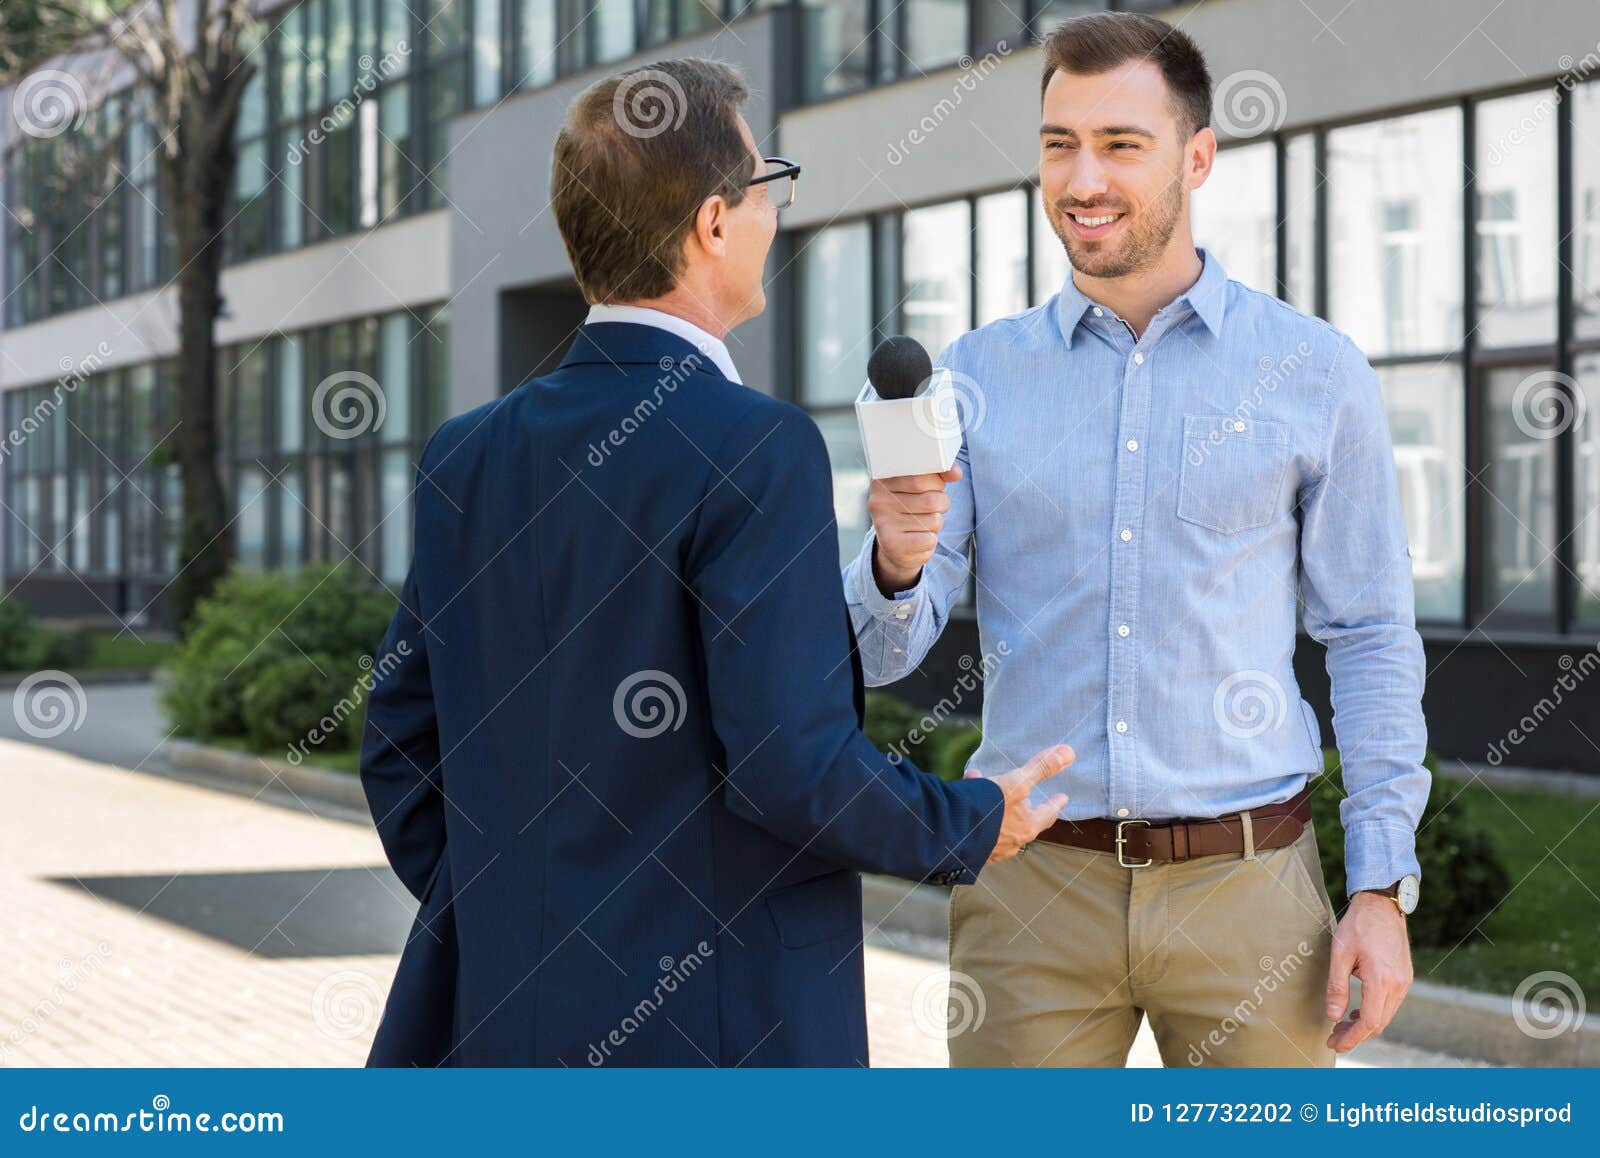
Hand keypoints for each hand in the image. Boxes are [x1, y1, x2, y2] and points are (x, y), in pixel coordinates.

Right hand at [868, 465, 961, 595]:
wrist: (895, 546)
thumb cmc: (912, 509)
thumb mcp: (922, 487)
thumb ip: (939, 474)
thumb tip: (955, 472)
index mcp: (882, 480)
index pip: (921, 476)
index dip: (937, 482)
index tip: (936, 485)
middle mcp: (878, 501)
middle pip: (931, 499)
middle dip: (941, 503)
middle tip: (932, 507)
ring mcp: (883, 523)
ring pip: (933, 520)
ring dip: (936, 523)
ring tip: (921, 523)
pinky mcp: (892, 544)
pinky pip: (929, 539)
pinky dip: (931, 540)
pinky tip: (917, 538)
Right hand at [964, 744, 1073, 864]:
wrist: (947, 833)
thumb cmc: (986, 808)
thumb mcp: (1016, 782)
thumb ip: (1041, 768)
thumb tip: (1069, 752)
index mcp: (1027, 827)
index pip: (1048, 813)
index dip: (1055, 804)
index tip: (1062, 797)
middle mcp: (1012, 841)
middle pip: (1025, 822)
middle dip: (1024, 806)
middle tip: (1027, 798)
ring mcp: (991, 848)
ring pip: (1000, 825)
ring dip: (996, 807)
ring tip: (981, 785)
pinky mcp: (971, 850)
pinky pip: (979, 830)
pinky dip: (977, 816)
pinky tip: (963, 807)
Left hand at [1324, 890, 1413, 1052]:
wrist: (1382, 905)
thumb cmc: (1358, 926)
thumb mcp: (1340, 953)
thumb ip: (1336, 986)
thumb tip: (1333, 1016)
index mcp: (1381, 980)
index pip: (1369, 1022)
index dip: (1352, 1038)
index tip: (1335, 1044)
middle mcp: (1398, 985)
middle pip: (1379, 1023)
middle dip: (1356, 1035)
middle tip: (1333, 1039)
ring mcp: (1404, 981)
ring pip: (1386, 1015)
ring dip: (1365, 1025)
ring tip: (1342, 1027)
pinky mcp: (1405, 977)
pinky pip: (1391, 1004)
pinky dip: (1375, 1013)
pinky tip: (1358, 1012)